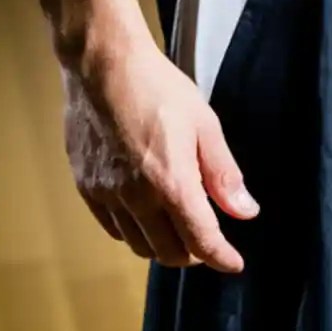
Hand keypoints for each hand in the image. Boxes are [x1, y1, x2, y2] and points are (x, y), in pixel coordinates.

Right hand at [64, 43, 257, 270]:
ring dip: (164, 247)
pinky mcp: (86, 187)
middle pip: (169, 252)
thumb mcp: (205, 125)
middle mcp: (136, 196)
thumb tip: (245, 211)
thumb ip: (224, 174)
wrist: (103, 66)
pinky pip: (113, 229)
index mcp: (171, 182)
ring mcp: (107, 194)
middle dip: (195, 254)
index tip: (233, 263)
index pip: (201, 240)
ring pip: (139, 246)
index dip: (221, 257)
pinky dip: (135, 233)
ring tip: (180, 230)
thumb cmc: (158, 89)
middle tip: (208, 242)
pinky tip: (148, 217)